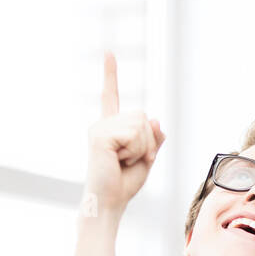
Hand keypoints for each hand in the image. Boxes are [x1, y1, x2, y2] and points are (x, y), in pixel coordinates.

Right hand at [84, 51, 165, 220]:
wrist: (109, 203)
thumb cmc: (124, 184)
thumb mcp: (146, 158)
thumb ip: (153, 138)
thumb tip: (155, 119)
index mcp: (111, 127)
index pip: (111, 96)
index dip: (110, 75)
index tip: (108, 53)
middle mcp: (103, 124)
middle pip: (143, 116)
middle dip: (148, 142)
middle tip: (132, 160)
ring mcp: (99, 128)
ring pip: (140, 125)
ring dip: (142, 148)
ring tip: (123, 162)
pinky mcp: (100, 136)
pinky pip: (133, 134)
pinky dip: (135, 151)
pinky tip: (118, 161)